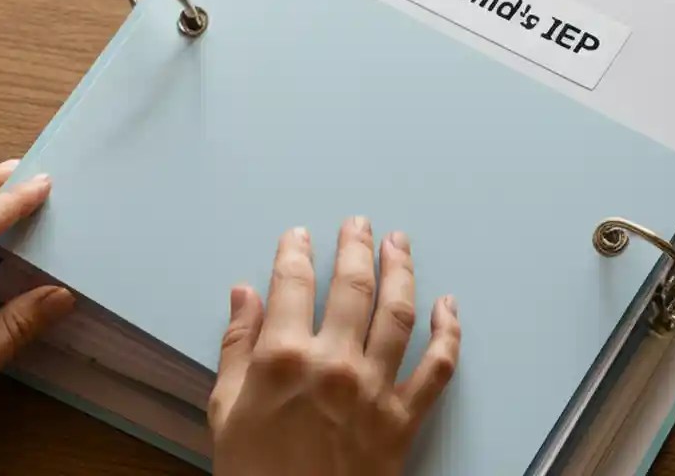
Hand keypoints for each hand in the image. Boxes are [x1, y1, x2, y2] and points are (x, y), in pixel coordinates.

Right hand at [209, 217, 460, 475]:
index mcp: (283, 358)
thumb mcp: (224, 410)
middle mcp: (334, 364)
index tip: (299, 236)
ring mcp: (375, 389)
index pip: (293, 283)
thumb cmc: (253, 473)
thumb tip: (244, 292)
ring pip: (399, 313)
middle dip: (356, 246)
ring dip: (402, 270)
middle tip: (358, 223)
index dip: (296, 252)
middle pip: (353, 286)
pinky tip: (449, 305)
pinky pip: (438, 366)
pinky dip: (449, 332)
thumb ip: (237, 346)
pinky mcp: (404, 418)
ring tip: (400, 244)